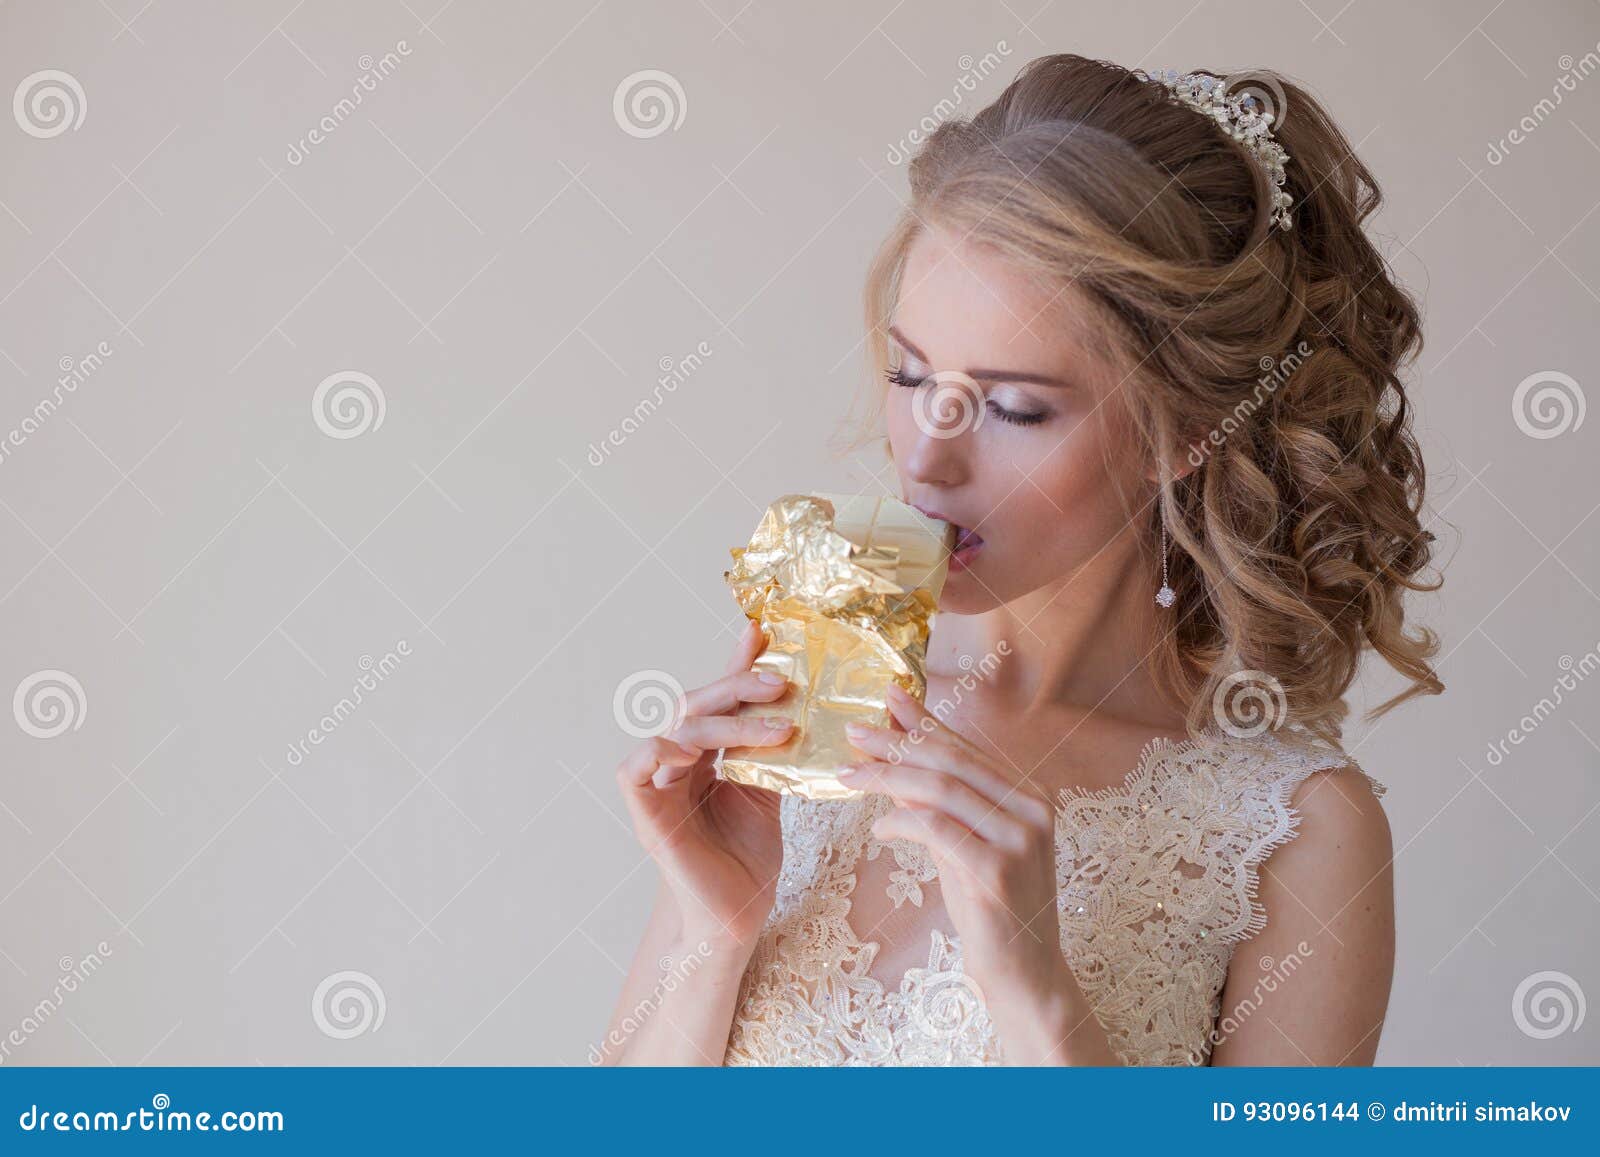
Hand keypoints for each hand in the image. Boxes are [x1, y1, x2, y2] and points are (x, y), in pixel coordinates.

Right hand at [615, 621, 792, 950]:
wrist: (736, 919)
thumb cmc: (747, 861)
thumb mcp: (770, 795)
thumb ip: (772, 753)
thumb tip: (796, 708)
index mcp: (704, 757)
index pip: (719, 701)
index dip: (736, 665)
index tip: (762, 632)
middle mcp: (677, 764)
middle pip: (697, 706)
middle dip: (737, 686)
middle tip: (781, 682)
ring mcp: (658, 786)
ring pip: (679, 730)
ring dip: (726, 721)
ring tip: (775, 727)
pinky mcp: (646, 814)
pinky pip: (637, 768)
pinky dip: (660, 750)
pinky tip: (692, 749)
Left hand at [839, 684, 1113, 1062]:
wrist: (1024, 974)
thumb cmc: (991, 908)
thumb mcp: (963, 844)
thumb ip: (936, 798)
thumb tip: (898, 749)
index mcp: (1030, 796)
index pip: (965, 748)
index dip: (923, 722)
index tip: (885, 699)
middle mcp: (1033, 810)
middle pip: (951, 760)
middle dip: (896, 741)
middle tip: (854, 730)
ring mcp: (1020, 840)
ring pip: (942, 789)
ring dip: (888, 776)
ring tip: (850, 775)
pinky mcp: (998, 871)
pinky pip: (937, 830)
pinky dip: (902, 821)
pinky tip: (878, 826)